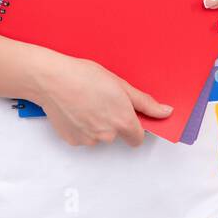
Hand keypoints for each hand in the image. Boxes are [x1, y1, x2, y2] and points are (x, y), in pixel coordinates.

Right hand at [27, 51, 172, 146]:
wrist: (52, 79)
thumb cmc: (84, 77)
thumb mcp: (120, 84)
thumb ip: (145, 103)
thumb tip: (165, 112)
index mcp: (123, 121)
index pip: (138, 138)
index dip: (134, 127)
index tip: (127, 117)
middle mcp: (108, 135)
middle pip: (117, 135)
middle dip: (112, 122)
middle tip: (101, 101)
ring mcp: (89, 139)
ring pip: (98, 136)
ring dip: (95, 124)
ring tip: (85, 102)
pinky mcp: (73, 140)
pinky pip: (82, 136)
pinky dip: (80, 126)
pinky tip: (75, 110)